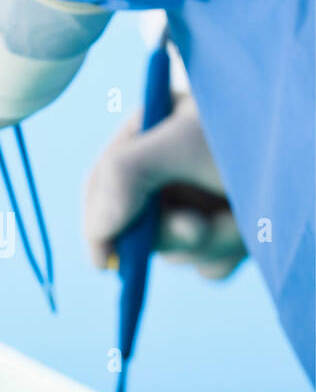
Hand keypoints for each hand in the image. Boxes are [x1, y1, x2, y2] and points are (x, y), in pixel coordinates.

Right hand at [84, 94, 245, 278]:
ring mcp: (198, 200)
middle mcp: (167, 169)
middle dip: (169, 232)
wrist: (308, 135)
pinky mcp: (229, 229)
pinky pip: (209, 265)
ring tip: (243, 213)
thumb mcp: (184, 143)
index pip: (103, 181)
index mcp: (147, 134)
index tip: (104, 260)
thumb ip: (126, 175)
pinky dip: (226, 256)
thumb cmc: (254, 126)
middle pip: (136, 224)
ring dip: (208, 243)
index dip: (99, 222)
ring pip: (176, 250)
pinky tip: (251, 231)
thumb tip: (97, 232)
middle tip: (199, 226)